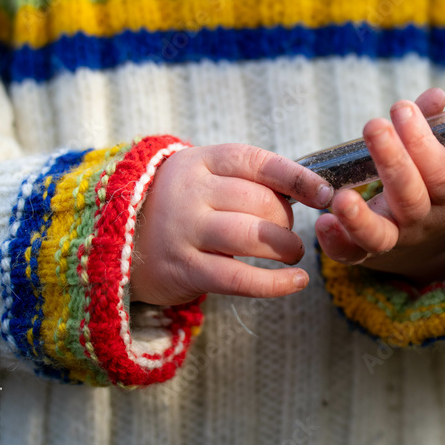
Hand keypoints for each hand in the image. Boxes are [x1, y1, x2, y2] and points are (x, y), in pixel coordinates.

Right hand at [129, 144, 333, 306]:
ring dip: (284, 247)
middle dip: (287, 219)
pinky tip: (296, 282)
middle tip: (287, 230)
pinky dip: (274, 283)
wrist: (118, 237)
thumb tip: (314, 188)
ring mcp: (185, 231)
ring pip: (252, 237)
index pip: (259, 163)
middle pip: (259, 202)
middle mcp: (191, 192)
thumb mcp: (206, 176)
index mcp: (202, 161)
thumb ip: (249, 178)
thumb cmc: (185, 205)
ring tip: (291, 253)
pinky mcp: (184, 269)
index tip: (325, 193)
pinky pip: (239, 278)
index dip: (299, 179)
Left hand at [315, 88, 444, 284]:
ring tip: (341, 196)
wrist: (434, 238)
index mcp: (444, 194)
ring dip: (359, 217)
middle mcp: (421, 219)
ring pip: (380, 235)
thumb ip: (434, 125)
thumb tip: (435, 95)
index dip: (423, 141)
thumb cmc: (433, 184)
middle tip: (374, 126)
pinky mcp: (366, 253)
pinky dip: (336, 243)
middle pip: (410, 198)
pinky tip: (321, 223)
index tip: (402, 108)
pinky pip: (351, 254)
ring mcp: (394, 239)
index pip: (439, 171)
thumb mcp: (442, 157)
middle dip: (392, 161)